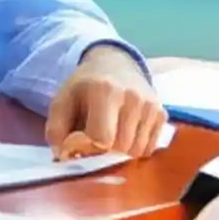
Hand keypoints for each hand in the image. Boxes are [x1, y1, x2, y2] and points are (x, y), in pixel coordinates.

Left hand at [45, 45, 165, 158]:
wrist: (114, 63)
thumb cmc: (85, 87)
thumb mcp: (62, 100)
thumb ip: (56, 130)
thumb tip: (64, 156)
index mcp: (104, 90)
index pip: (101, 138)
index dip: (88, 147)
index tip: (80, 142)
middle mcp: (133, 97)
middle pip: (120, 148)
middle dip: (104, 151)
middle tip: (94, 138)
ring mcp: (150, 105)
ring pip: (136, 151)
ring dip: (120, 152)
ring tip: (111, 132)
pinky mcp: (162, 113)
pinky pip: (149, 148)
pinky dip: (135, 147)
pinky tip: (125, 132)